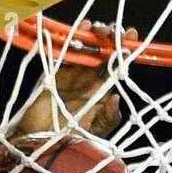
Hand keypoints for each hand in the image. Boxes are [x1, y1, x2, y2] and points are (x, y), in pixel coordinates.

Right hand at [15, 21, 136, 138]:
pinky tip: (83, 29)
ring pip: (86, 46)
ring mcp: (72, 72)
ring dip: (94, 33)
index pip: (117, 66)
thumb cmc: (68, 141)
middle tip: (114, 33)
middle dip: (111, 36)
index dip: (125, 49)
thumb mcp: (95, 133)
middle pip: (103, 50)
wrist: (39, 143)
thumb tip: (116, 98)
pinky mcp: (55, 70)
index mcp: (102, 90)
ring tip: (99, 30)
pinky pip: (66, 49)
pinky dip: (74, 37)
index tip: (132, 36)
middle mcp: (89, 78)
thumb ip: (108, 118)